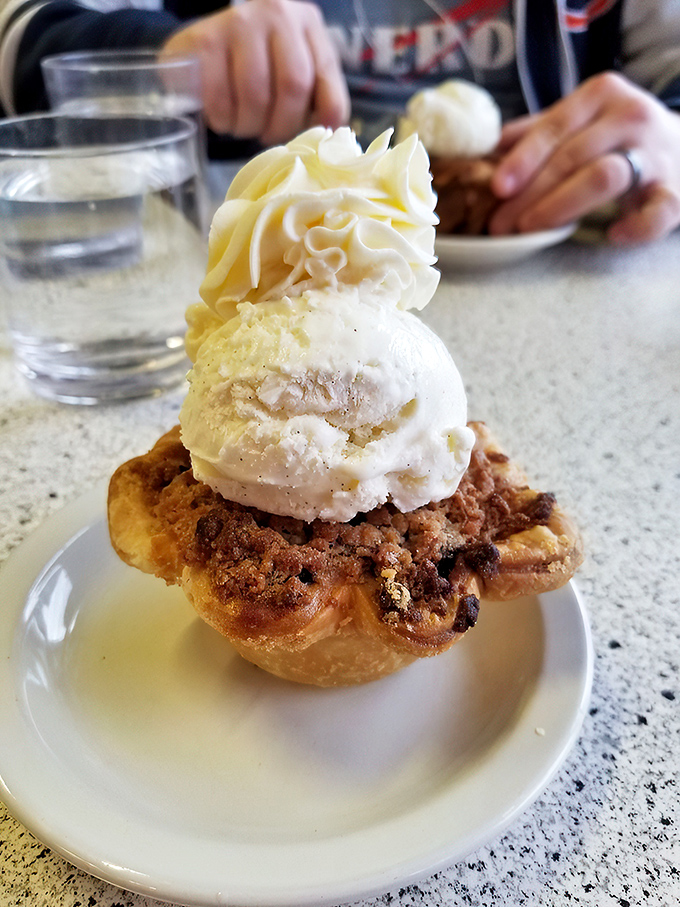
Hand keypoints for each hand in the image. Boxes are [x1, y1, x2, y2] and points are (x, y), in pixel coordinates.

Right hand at [160, 0, 349, 146]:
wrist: (202, 43)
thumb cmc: (255, 63)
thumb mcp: (293, 68)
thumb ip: (314, 93)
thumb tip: (327, 133)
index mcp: (308, 24)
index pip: (327, 77)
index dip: (321, 117)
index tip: (307, 137)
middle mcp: (279, 15)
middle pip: (293, 85)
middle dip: (281, 126)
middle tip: (268, 136)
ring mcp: (241, 23)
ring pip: (257, 94)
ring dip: (249, 126)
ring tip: (244, 127)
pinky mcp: (208, 38)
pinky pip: (221, 96)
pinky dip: (223, 120)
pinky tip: (223, 120)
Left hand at [489, 72, 679, 243]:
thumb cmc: (617, 136)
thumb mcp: (580, 120)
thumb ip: (538, 131)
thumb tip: (487, 148)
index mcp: (600, 96)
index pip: (554, 127)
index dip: (523, 159)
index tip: (497, 187)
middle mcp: (629, 117)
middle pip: (571, 156)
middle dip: (530, 193)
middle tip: (500, 224)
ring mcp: (656, 153)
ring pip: (604, 176)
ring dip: (562, 206)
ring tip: (530, 230)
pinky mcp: (676, 190)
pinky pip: (658, 210)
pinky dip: (637, 226)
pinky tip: (614, 235)